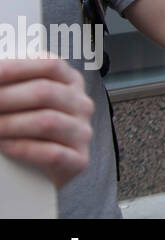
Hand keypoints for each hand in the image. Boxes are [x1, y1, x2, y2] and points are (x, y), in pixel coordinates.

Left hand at [0, 57, 93, 188]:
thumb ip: (16, 86)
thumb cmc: (30, 130)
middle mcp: (81, 104)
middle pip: (46, 92)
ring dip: (10, 124)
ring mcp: (82, 132)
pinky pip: (51, 153)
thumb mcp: (28, 101)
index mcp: (71, 83)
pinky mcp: (78, 160)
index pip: (52, 65)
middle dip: (6, 98)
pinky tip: (4, 146)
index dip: (17, 68)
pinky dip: (22, 148)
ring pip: (47, 122)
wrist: (41, 173)